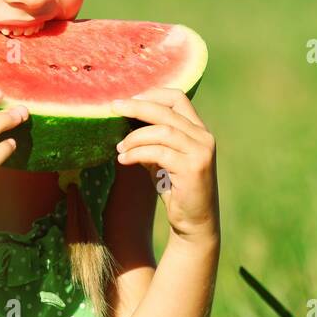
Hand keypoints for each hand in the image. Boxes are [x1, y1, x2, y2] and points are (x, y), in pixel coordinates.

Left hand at [110, 88, 218, 245]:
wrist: (195, 223)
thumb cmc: (176, 189)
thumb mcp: (161, 159)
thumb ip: (150, 140)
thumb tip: (124, 122)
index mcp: (198, 130)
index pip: (178, 97)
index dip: (152, 94)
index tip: (129, 100)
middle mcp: (203, 137)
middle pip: (167, 110)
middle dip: (137, 106)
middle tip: (113, 107)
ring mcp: (201, 152)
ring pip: (163, 130)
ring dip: (135, 136)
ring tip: (119, 147)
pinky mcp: (193, 168)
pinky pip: (159, 152)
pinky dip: (137, 153)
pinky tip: (124, 159)